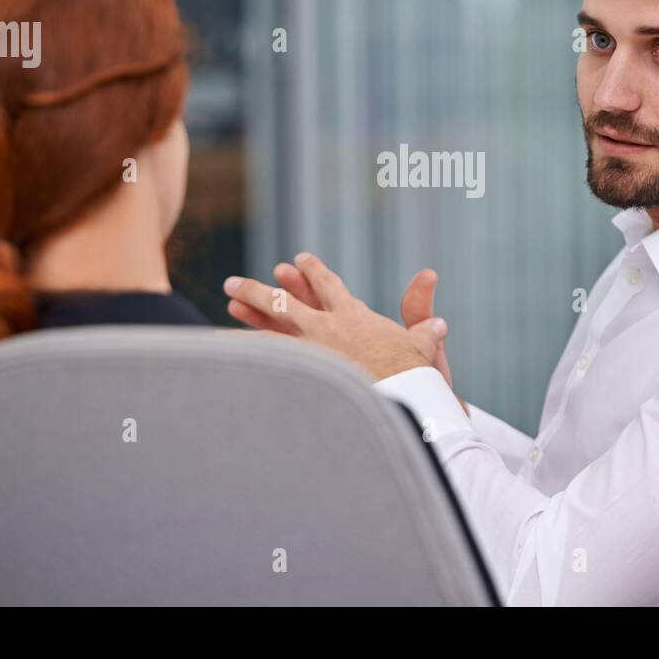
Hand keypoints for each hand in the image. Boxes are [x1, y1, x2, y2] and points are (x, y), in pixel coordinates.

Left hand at [224, 253, 446, 380]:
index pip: (328, 287)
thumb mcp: (425, 346)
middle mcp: (327, 326)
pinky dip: (243, 350)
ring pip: (268, 324)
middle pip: (285, 300)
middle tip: (233, 283)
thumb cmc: (418, 377)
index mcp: (354, 317)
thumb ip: (423, 322)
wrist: (406, 398)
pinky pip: (265, 357)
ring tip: (225, 301)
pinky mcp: (302, 370)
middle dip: (259, 290)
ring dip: (246, 311)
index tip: (297, 261)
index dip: (313, 273)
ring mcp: (311, 348)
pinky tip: (222, 345)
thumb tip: (436, 302)